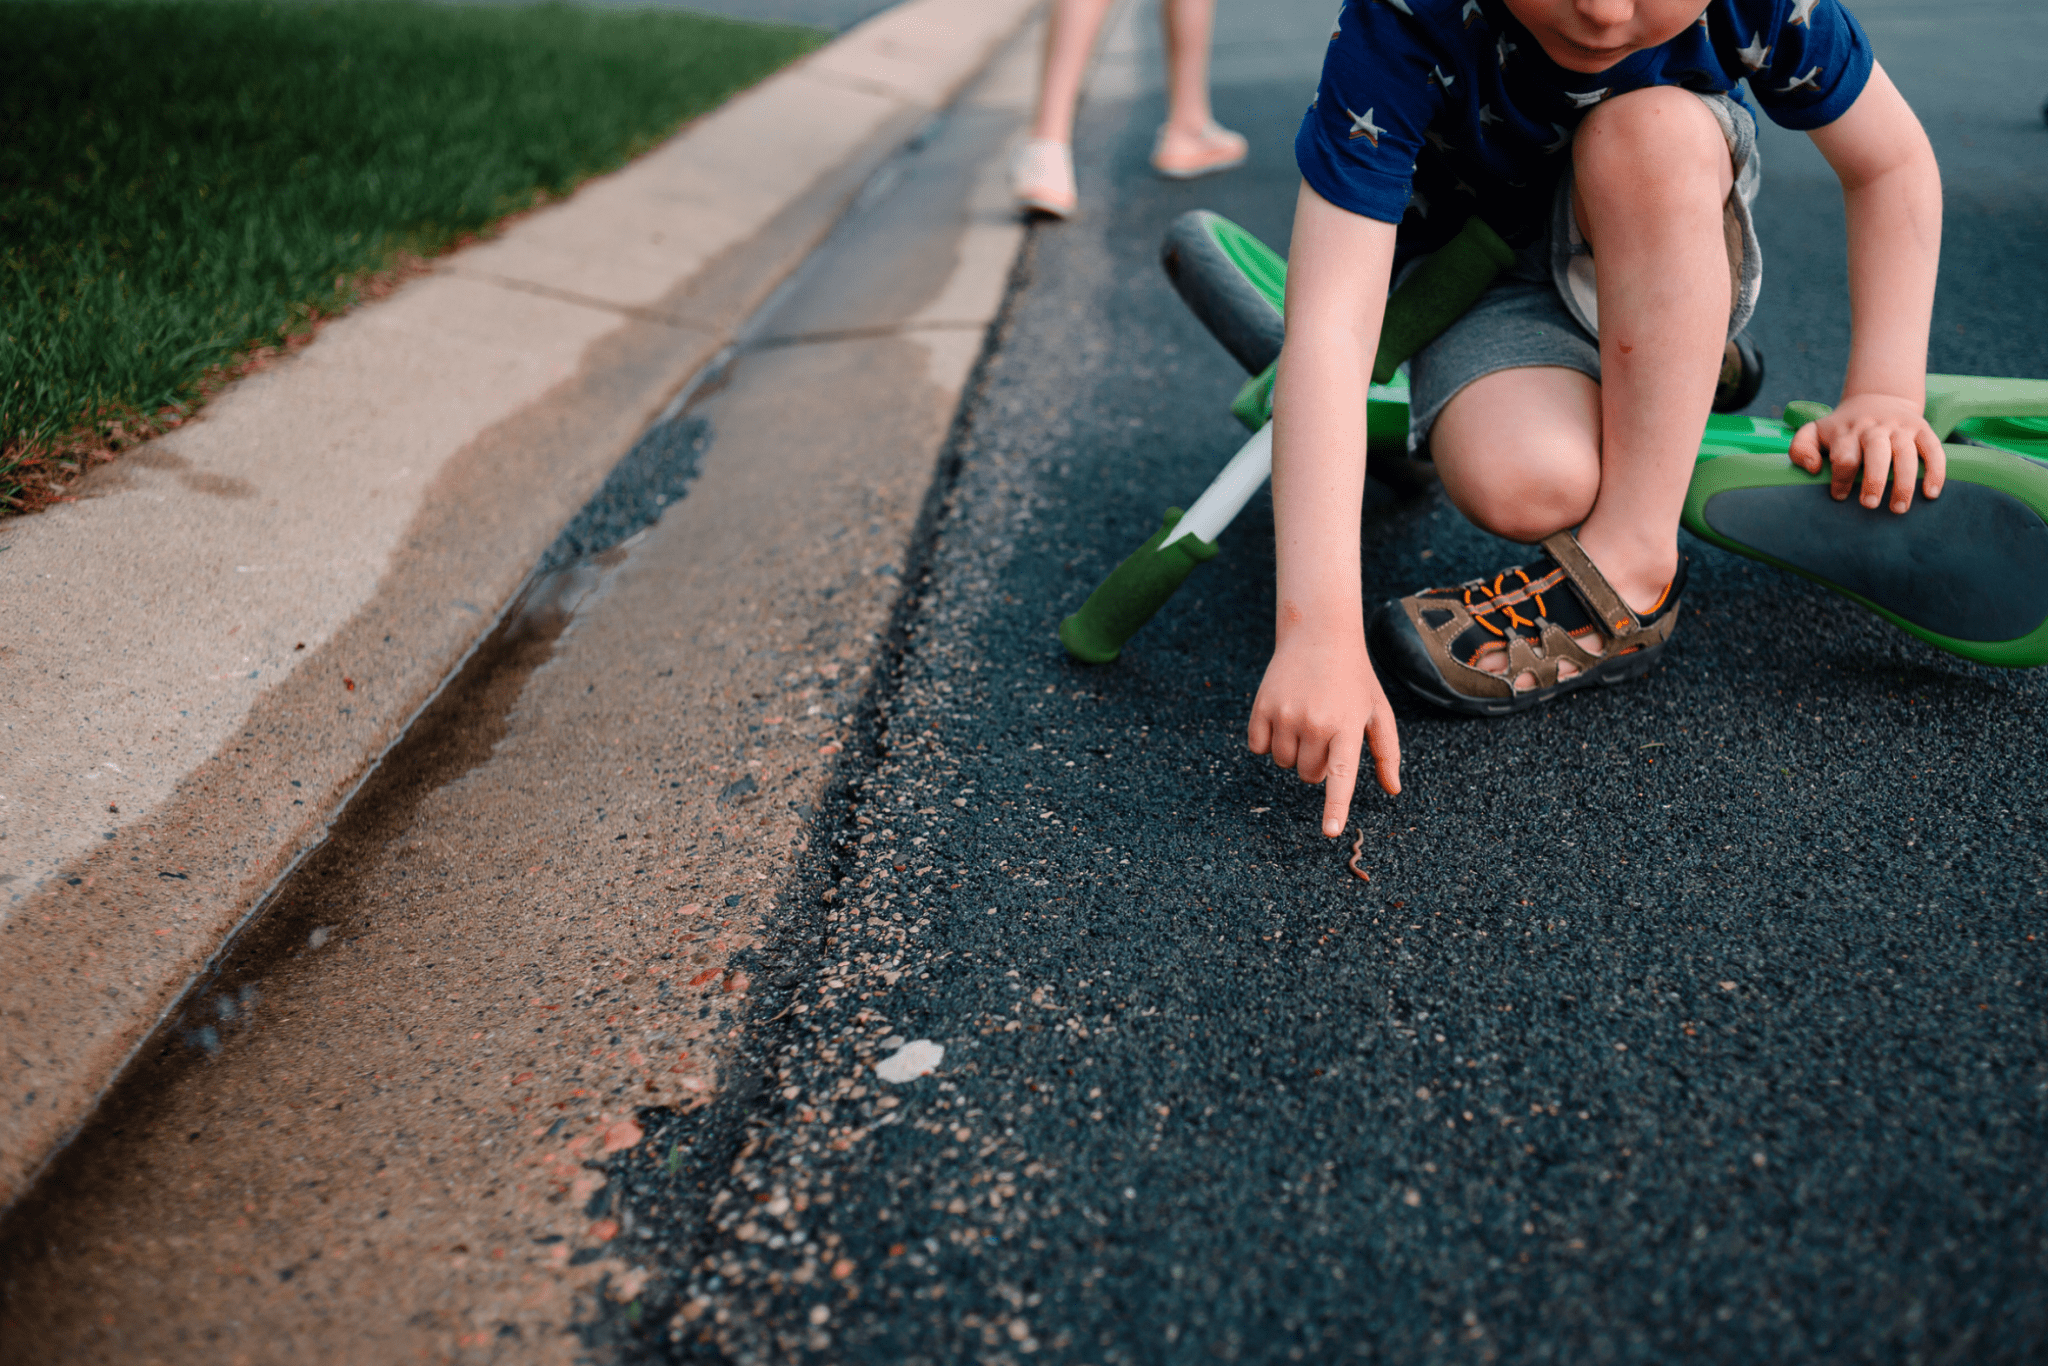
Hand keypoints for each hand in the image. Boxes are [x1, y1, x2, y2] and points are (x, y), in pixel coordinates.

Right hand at [1247, 622, 1400, 837]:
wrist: (1318, 635)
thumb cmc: (1354, 679)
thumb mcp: (1378, 711)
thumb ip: (1387, 752)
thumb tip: (1392, 789)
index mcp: (1348, 725)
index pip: (1342, 774)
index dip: (1335, 805)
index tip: (1330, 831)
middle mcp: (1316, 722)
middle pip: (1309, 775)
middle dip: (1317, 763)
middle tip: (1325, 731)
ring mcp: (1286, 715)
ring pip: (1284, 764)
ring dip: (1293, 752)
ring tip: (1305, 720)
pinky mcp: (1262, 708)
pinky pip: (1258, 748)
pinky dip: (1267, 740)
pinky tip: (1282, 716)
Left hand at [1789, 393, 1945, 512]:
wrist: (1877, 399)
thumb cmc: (1841, 428)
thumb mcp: (1814, 432)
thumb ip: (1800, 449)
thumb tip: (1812, 469)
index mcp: (1847, 432)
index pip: (1844, 456)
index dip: (1841, 477)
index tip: (1839, 495)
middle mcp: (1874, 428)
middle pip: (1876, 452)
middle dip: (1873, 479)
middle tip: (1869, 504)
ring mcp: (1900, 428)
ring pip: (1906, 453)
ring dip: (1905, 482)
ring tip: (1899, 508)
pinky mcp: (1922, 430)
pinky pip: (1934, 449)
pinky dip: (1936, 470)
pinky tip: (1932, 493)